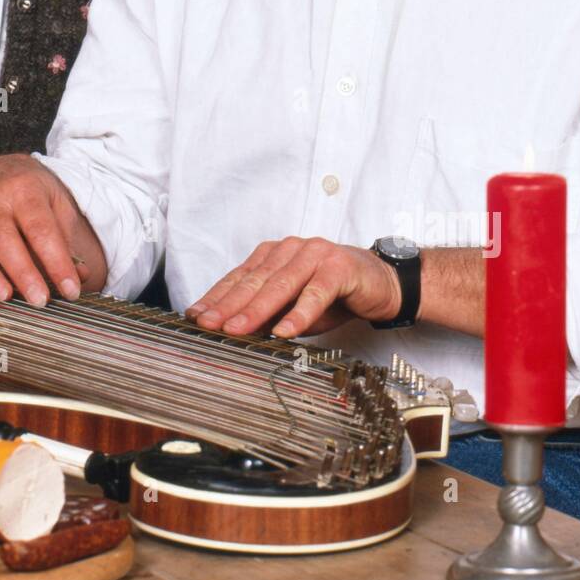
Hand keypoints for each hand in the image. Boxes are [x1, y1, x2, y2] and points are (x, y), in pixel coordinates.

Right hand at [0, 154, 98, 305]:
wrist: (8, 170)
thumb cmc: (36, 194)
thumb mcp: (59, 206)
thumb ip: (67, 241)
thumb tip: (80, 275)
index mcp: (24, 190)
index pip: (42, 230)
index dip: (57, 262)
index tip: (71, 289)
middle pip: (5, 239)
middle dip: (23, 272)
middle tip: (39, 299)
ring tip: (2, 296)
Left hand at [185, 237, 400, 338]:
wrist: (383, 284)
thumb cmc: (335, 296)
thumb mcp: (294, 308)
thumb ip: (268, 314)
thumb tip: (235, 330)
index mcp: (274, 255)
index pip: (239, 278)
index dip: (217, 298)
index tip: (196, 316)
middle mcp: (290, 249)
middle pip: (254, 281)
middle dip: (228, 305)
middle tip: (209, 325)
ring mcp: (315, 254)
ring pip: (280, 285)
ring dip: (256, 310)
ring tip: (237, 330)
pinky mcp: (338, 267)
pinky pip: (315, 293)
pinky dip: (299, 313)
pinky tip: (285, 330)